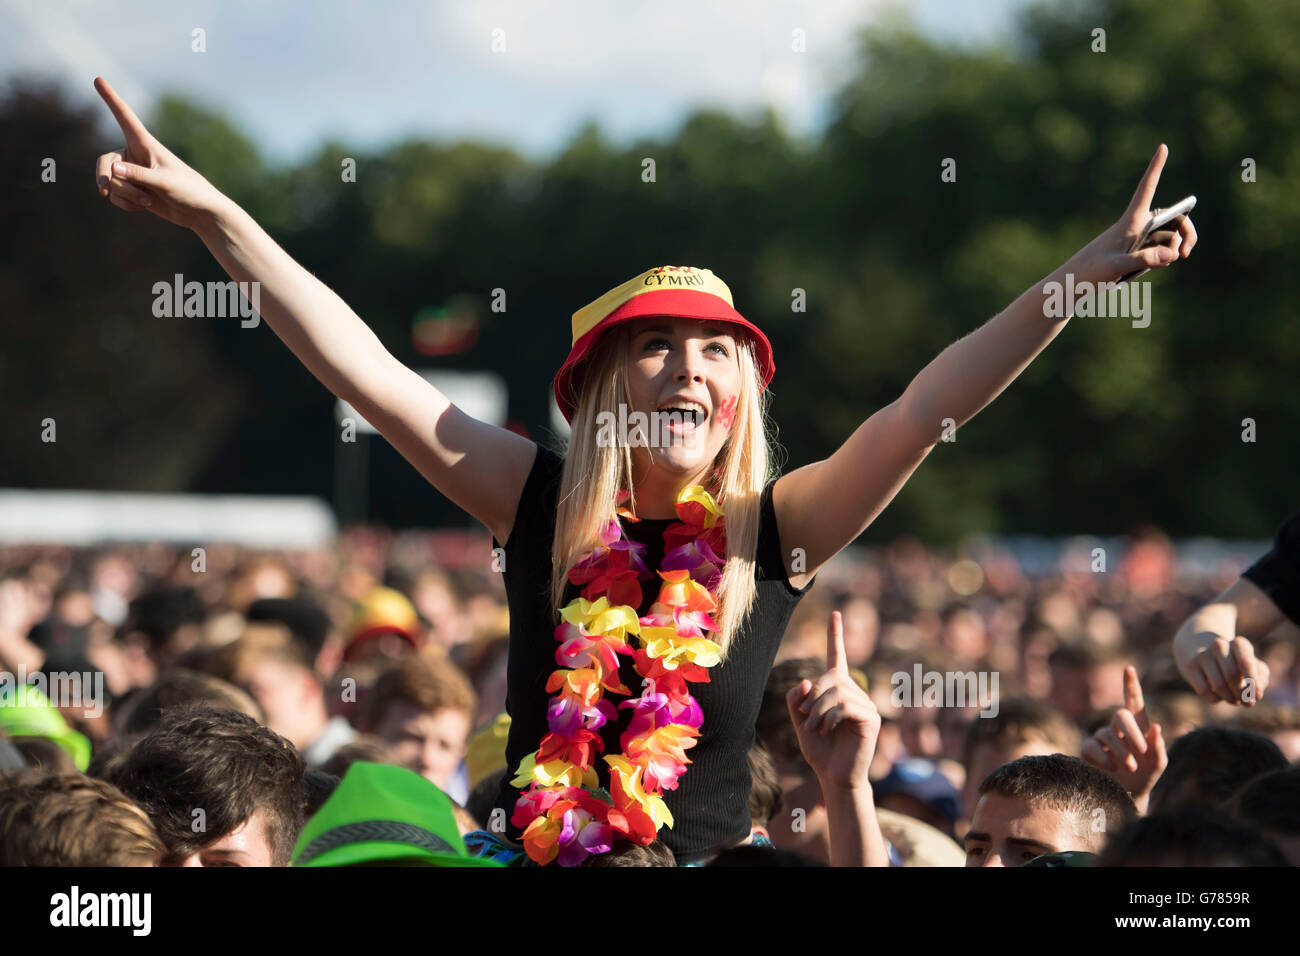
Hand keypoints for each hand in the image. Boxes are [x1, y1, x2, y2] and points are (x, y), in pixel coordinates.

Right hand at [92, 77, 222, 229]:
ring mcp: (133, 173)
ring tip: (149, 200)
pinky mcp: (134, 189)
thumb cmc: (188, 191)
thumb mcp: (164, 182)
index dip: (110, 98)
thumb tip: (113, 169)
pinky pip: (116, 196)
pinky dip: (127, 204)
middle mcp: (135, 155)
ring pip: (112, 182)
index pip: (125, 117)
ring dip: (126, 195)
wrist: (198, 213)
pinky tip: (145, 206)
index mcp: (146, 144)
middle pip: (105, 161)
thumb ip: (139, 175)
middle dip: (105, 177)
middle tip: (103, 191)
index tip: (98, 78)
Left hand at [785, 610, 880, 790]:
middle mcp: (855, 693)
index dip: (835, 636)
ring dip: (818, 710)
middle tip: (806, 719)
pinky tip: (826, 731)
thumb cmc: (820, 750)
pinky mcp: (871, 719)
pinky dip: (829, 718)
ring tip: (814, 728)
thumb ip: (797, 699)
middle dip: (813, 696)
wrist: (834, 777)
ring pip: (836, 691)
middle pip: (830, 677)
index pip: (836, 658)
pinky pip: (845, 706)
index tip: (835, 613)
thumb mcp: (800, 721)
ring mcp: (866, 705)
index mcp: (838, 691)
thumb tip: (807, 681)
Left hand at [1064, 144, 1198, 285]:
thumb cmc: (1091, 271)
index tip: (1163, 146)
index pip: (1145, 189)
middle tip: (1186, 251)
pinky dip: (1168, 256)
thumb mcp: (1116, 265)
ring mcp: (1140, 240)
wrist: (1077, 284)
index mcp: (1130, 220)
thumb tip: (1168, 255)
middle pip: (1171, 218)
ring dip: (1177, 245)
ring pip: (1170, 235)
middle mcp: (1137, 226)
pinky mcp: (1140, 252)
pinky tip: (1163, 263)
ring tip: (1173, 259)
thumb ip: (1142, 259)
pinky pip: (1162, 249)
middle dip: (1185, 230)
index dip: (1155, 168)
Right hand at [1081, 666, 1167, 812]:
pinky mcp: (1089, 750)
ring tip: (1131, 767)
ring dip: (1122, 751)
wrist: (1128, 797)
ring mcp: (1102, 738)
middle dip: (1132, 731)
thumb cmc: (1146, 776)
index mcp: (1138, 726)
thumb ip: (1159, 747)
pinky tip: (1112, 768)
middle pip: (1120, 715)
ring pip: (1107, 733)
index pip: (1133, 701)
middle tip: (1141, 750)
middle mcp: (1118, 728)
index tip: (1129, 668)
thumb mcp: (1159, 764)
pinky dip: (1104, 758)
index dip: (1130, 685)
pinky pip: (1092, 746)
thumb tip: (1156, 727)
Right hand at [1173, 628, 1269, 705]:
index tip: (1256, 697)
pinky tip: (1219, 697)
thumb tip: (1252, 698)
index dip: (1252, 683)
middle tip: (1245, 701)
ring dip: (1230, 698)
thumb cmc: (1237, 664)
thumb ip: (1260, 681)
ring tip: (1234, 700)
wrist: (1207, 654)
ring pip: (1218, 685)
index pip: (1246, 662)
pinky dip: (1215, 699)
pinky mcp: (1190, 666)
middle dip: (1241, 694)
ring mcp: (1203, 655)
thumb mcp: (1255, 668)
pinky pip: (1204, 691)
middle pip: (1231, 676)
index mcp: (1239, 644)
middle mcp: (1220, 645)